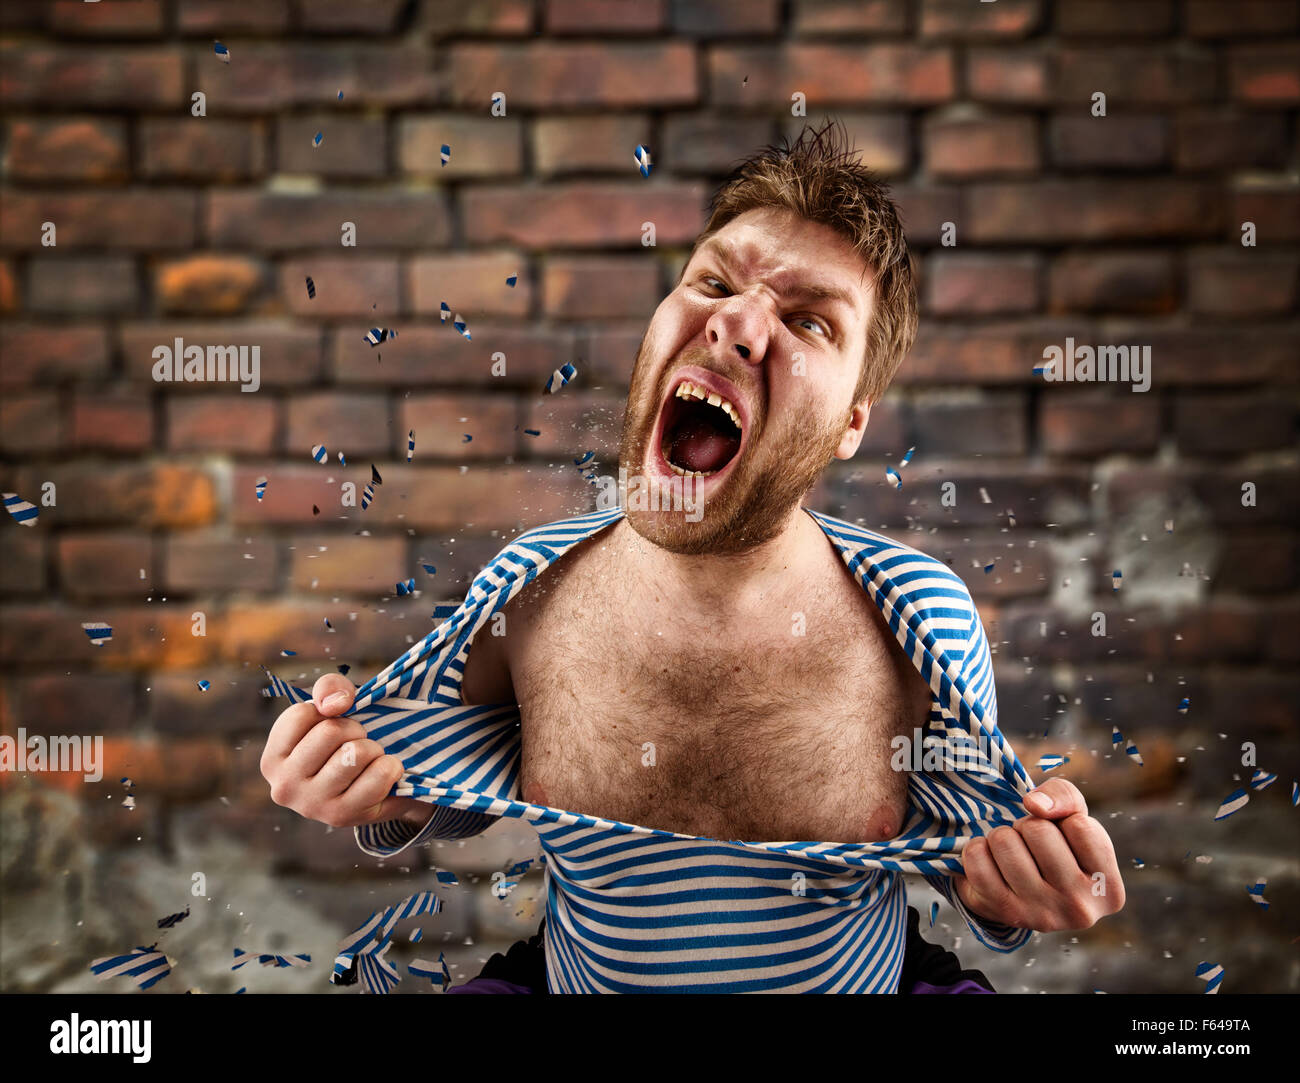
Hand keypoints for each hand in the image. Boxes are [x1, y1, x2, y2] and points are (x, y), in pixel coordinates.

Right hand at [260, 673, 429, 828]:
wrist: (375, 789)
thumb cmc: (344, 743)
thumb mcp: (332, 707)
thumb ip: (329, 688)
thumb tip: (336, 703)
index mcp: (272, 759)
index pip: (302, 714)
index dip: (329, 711)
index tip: (334, 724)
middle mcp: (284, 787)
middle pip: (330, 732)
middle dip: (355, 729)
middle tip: (357, 741)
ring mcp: (312, 805)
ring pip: (356, 753)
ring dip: (372, 748)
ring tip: (368, 758)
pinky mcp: (344, 816)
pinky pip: (380, 774)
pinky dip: (390, 766)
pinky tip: (384, 772)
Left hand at [951, 777, 1124, 932]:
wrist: (1019, 891)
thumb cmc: (1057, 847)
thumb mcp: (1074, 817)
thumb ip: (1065, 797)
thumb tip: (1035, 804)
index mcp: (1108, 890)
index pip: (1079, 826)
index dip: (1063, 820)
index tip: (1063, 838)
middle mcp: (1079, 910)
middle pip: (1037, 830)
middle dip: (1028, 826)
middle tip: (1031, 845)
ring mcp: (1038, 915)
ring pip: (1004, 841)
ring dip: (1002, 836)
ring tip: (1013, 853)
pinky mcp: (1000, 912)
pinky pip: (976, 857)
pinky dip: (977, 849)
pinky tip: (991, 861)